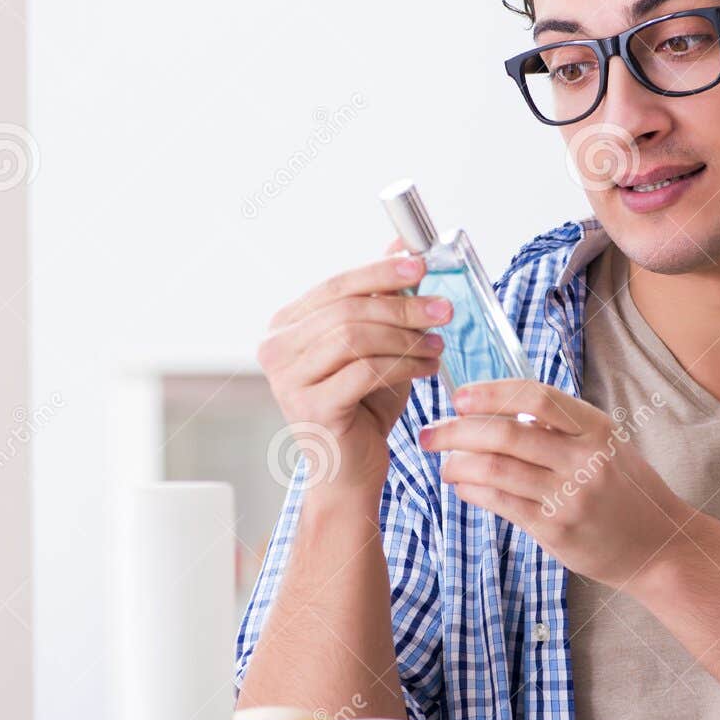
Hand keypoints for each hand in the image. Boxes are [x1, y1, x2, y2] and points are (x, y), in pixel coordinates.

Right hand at [257, 240, 452, 484]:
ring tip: (438, 345)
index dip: (380, 272)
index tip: (421, 267)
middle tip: (444, 309)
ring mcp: (288, 380)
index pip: (335, 286)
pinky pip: (366, 371)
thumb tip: (401, 245)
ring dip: (406, 337)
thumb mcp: (376, 345)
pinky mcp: (312, 408)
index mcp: (284, 328)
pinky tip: (428, 368)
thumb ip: (381, 297)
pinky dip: (405, 364)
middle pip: (347, 310)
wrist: (349, 474)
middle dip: (402, 306)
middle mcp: (275, 350)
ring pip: (355, 337)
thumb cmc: (362, 408)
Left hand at [417, 378, 685, 589]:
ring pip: (496, 469)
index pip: (535, 396)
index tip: (459, 397)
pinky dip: (473, 490)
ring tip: (442, 462)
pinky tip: (461, 486)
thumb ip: (561, 427)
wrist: (658, 545)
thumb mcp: (605, 445)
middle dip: (458, 429)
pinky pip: (501, 502)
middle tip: (431, 431)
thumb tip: (498, 409)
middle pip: (506, 432)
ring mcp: (570, 495)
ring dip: (458, 462)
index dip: (491, 393)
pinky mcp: (556, 529)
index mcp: (595, 428)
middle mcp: (584, 458)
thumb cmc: (624, 490)